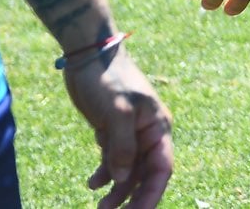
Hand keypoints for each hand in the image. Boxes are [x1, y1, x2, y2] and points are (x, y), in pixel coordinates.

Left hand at [63, 47, 172, 208]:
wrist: (88, 55)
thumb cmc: (107, 78)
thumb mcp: (115, 112)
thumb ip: (122, 146)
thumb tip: (123, 179)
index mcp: (157, 126)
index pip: (161, 169)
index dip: (152, 195)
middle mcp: (148, 132)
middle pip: (145, 174)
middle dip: (133, 197)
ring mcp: (131, 132)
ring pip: (128, 170)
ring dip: (117, 190)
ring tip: (99, 207)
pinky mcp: (113, 130)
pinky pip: (114, 160)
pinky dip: (105, 174)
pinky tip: (92, 183)